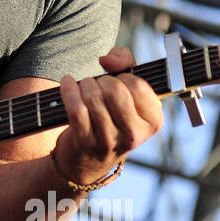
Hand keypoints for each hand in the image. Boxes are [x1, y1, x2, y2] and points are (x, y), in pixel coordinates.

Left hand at [53, 46, 162, 186]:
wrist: (88, 160)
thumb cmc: (111, 117)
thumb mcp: (129, 94)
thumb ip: (126, 64)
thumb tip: (108, 60)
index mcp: (153, 121)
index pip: (138, 85)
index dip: (123, 75)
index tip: (116, 78)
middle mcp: (134, 134)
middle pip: (115, 90)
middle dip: (101, 80)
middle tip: (96, 85)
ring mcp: (109, 140)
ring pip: (94, 98)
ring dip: (84, 85)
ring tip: (82, 86)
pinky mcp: (85, 142)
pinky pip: (76, 108)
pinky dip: (68, 90)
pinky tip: (67, 83)